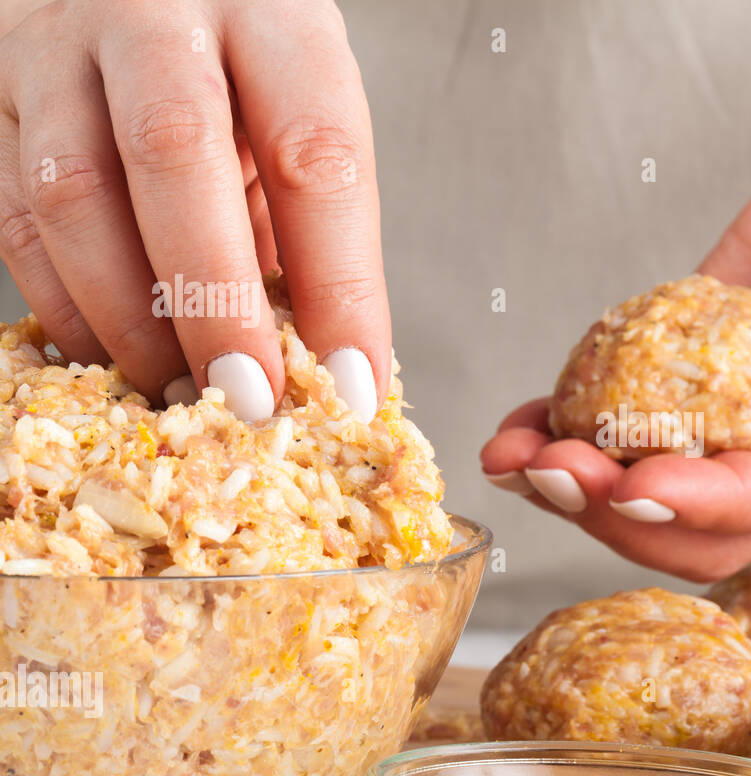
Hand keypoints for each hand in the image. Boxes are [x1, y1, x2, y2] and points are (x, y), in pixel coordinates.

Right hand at [0, 0, 387, 420]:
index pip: (315, 150)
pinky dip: (66, 303)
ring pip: (74, 192)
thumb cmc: (242, 59)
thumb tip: (324, 358)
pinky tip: (113, 355)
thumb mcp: (297, 106)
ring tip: (181, 392)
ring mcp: (56, 46)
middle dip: (216, 302)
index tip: (353, 384)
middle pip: (176, 154)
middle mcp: (156, 11)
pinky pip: (15, 214)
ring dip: (131, 317)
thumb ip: (304, 212)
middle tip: (248, 399)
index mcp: (271, 12)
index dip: (339, 282)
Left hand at [481, 101, 750, 580]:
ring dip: (582, 493)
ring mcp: (746, 419)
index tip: (639, 483)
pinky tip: (518, 427)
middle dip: (626, 513)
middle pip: (713, 527)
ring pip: (660, 496)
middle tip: (554, 474)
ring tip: (511, 460)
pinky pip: (631, 426)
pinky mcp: (697, 376)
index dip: (715, 500)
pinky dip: (568, 433)